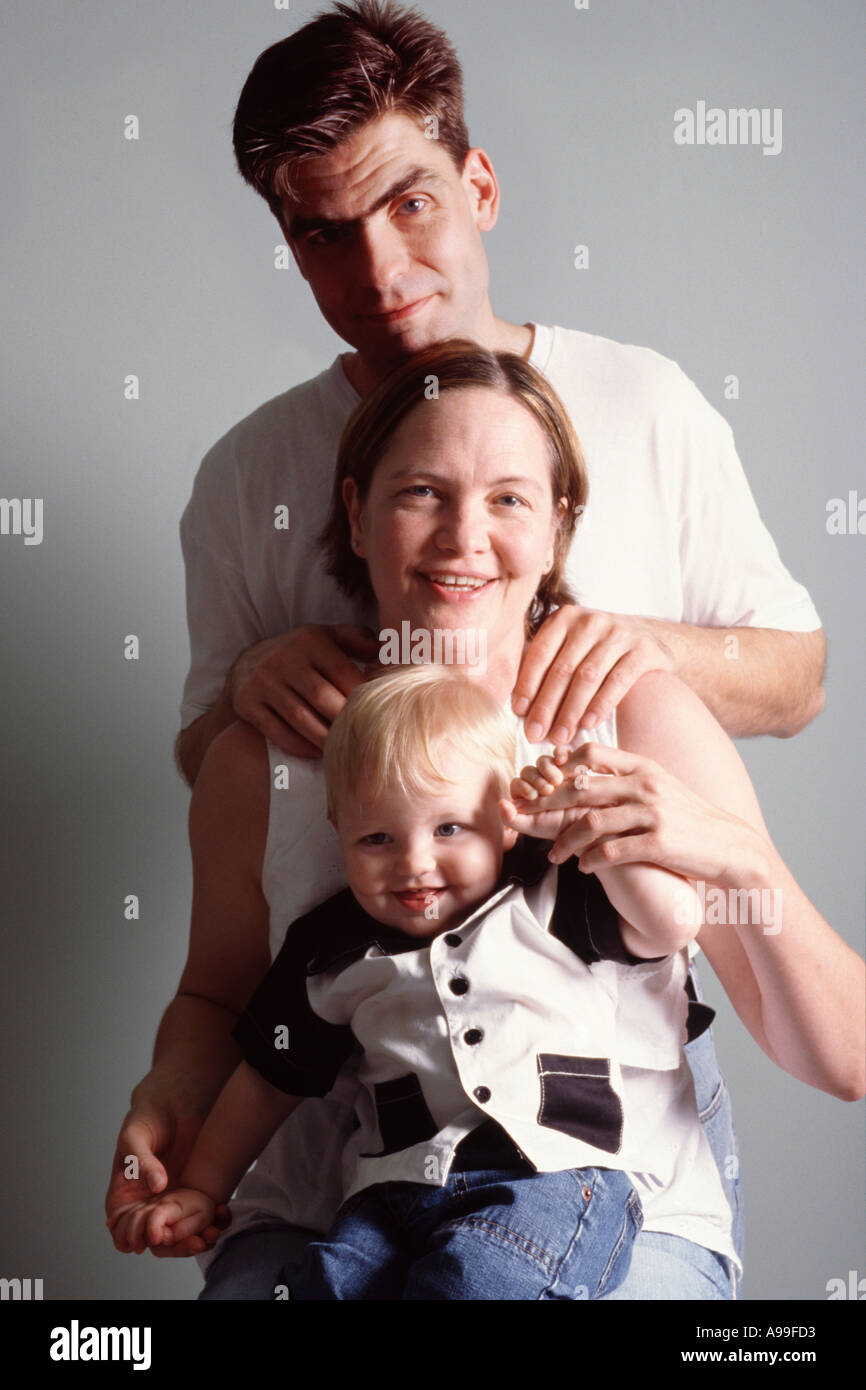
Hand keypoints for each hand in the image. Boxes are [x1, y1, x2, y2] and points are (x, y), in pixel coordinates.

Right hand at [105, 1101, 229, 1256]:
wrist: (173, 1105)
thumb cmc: (146, 1120)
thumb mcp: (135, 1138)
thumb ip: (143, 1162)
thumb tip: (157, 1186)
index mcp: (123, 1198)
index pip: (124, 1231)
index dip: (137, 1240)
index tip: (154, 1239)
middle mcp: (145, 1206)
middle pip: (155, 1239)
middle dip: (173, 1246)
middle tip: (193, 1243)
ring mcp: (169, 1203)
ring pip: (179, 1233)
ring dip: (194, 1239)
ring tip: (210, 1234)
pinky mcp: (192, 1195)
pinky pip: (200, 1216)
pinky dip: (211, 1221)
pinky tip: (222, 1215)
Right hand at [227, 624, 379, 756]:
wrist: (247, 665)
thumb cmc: (300, 654)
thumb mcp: (326, 637)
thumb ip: (355, 639)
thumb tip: (381, 651)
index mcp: (309, 640)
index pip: (342, 672)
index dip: (361, 696)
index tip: (376, 713)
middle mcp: (284, 658)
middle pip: (322, 697)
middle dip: (345, 720)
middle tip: (363, 736)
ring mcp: (263, 682)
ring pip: (301, 718)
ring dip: (325, 738)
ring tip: (344, 749)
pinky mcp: (248, 703)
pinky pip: (278, 732)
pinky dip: (301, 746)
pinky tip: (318, 752)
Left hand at [501, 743, 765, 883]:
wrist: (731, 847)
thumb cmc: (690, 818)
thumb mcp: (661, 785)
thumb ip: (626, 777)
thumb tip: (584, 772)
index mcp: (643, 766)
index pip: (589, 753)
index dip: (559, 768)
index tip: (542, 786)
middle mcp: (646, 784)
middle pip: (581, 788)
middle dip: (549, 807)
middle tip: (532, 822)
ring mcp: (653, 813)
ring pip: (590, 823)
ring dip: (566, 842)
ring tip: (556, 856)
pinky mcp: (659, 843)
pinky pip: (611, 852)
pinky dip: (591, 861)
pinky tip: (584, 868)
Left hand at [512, 605, 674, 743]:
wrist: (653, 636)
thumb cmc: (599, 648)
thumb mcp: (571, 644)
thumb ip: (548, 664)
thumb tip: (522, 707)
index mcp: (565, 618)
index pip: (540, 653)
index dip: (528, 684)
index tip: (519, 713)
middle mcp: (591, 621)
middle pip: (563, 669)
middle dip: (546, 705)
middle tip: (535, 734)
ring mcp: (619, 634)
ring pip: (588, 677)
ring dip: (571, 711)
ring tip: (560, 737)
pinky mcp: (643, 649)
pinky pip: (618, 681)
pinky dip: (601, 705)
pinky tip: (588, 725)